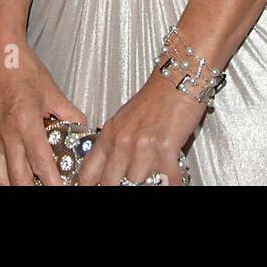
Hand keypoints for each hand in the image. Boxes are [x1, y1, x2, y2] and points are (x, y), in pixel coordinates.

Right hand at [0, 35, 85, 185]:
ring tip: (29, 186)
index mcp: (26, 123)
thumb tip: (82, 125)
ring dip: (15, 185)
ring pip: (0, 176)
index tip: (60, 187)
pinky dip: (4, 171)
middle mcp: (8, 133)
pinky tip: (16, 169)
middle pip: (18, 178)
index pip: (41, 163)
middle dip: (32, 188)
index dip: (52, 181)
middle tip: (46, 188)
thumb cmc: (21, 69)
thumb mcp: (52, 91)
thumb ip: (69, 112)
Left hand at [77, 71, 207, 185]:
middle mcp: (122, 142)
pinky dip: (170, 183)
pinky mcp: (165, 149)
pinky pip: (166, 180)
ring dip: (147, 184)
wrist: (178, 78)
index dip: (90, 186)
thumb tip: (111, 170)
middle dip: (119, 186)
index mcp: (109, 135)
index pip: (88, 173)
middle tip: (129, 183)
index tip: (94, 188)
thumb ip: (115, 145)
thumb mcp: (124, 120)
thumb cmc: (156, 98)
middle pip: (110, 184)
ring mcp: (142, 147)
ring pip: (136, 184)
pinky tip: (171, 180)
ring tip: (152, 180)